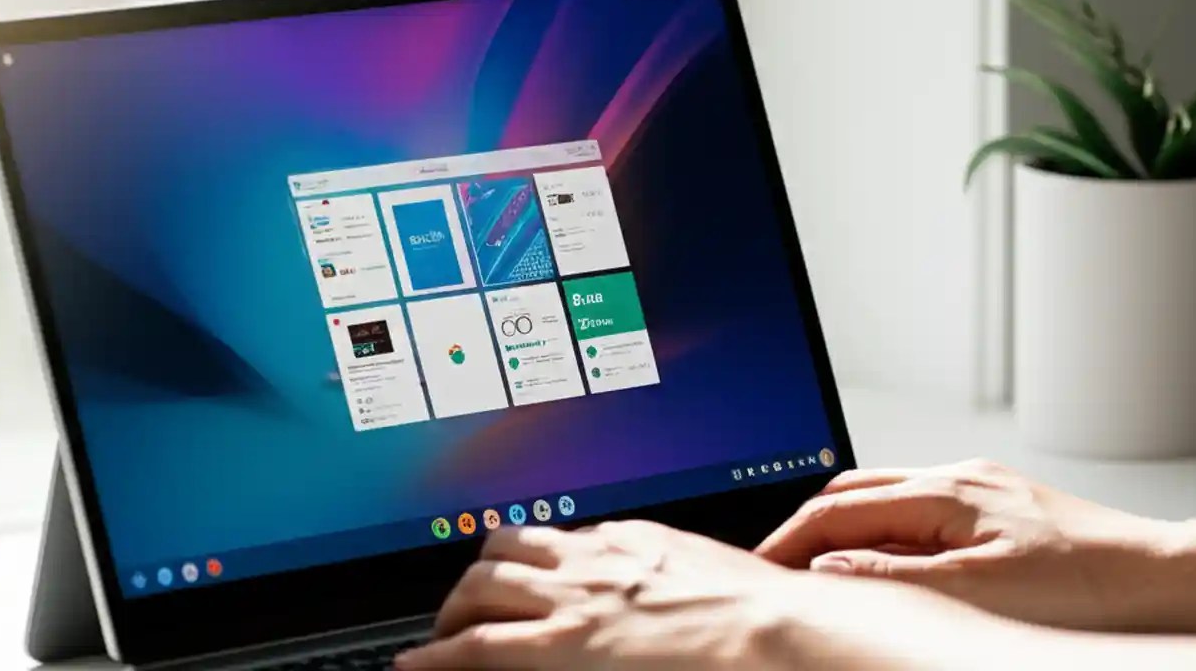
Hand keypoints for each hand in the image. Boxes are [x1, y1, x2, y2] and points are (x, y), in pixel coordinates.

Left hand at [396, 521, 1044, 670]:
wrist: (781, 635)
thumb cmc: (766, 616)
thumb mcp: (713, 578)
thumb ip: (676, 575)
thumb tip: (671, 588)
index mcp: (631, 541)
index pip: (554, 538)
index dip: (521, 558)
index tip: (507, 573)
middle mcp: (593, 560)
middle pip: (504, 549)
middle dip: (474, 576)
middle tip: (462, 604)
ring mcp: (574, 602)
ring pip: (481, 585)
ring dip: (454, 609)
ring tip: (441, 637)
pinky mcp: (563, 647)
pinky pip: (479, 645)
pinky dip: (439, 653)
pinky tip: (415, 664)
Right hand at [757, 459, 1195, 632]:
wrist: (1157, 578)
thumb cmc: (1086, 587)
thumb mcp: (976, 592)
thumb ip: (891, 575)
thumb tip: (825, 565)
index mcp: (943, 492)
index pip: (836, 509)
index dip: (787, 540)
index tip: (759, 566)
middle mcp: (954, 478)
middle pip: (850, 490)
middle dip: (805, 526)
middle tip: (779, 566)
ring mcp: (974, 487)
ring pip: (882, 495)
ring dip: (842, 526)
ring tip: (820, 568)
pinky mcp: (992, 504)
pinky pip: (915, 507)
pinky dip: (881, 530)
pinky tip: (883, 560)